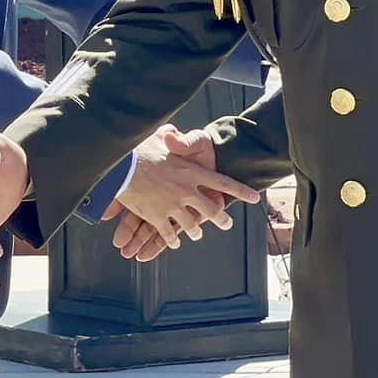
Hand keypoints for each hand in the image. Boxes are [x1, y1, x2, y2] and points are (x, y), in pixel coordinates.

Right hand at [108, 126, 260, 251]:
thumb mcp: (162, 136)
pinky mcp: (157, 216)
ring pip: (191, 225)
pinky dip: (172, 239)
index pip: (223, 182)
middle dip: (221, 219)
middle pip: (211, 210)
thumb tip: (176, 135)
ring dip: (195, 231)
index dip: (240, 191)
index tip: (254, 198)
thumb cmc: (141, 148)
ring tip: (197, 234)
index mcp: (192, 172)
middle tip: (226, 223)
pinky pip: (169, 233)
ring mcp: (173, 206)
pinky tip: (175, 241)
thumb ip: (174, 138)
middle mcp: (186, 191)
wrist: (123, 164)